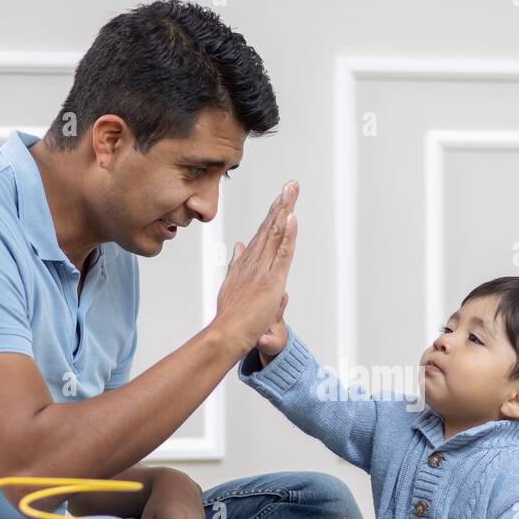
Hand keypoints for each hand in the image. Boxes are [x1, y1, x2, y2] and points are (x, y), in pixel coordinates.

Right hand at [214, 181, 298, 357]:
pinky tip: (292, 216)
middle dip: (281, 204)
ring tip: (292, 190)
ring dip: (285, 210)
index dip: (272, 215)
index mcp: (246, 264)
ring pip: (275, 234)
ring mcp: (262, 270)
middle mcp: (253, 262)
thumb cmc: (230, 317)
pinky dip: (288, 234)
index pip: (262, 234)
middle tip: (291, 184)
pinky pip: (282, 252)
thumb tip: (239, 245)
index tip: (280, 198)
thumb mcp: (232, 285)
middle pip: (270, 227)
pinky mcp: (271, 281)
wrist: (227, 333)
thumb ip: (236, 264)